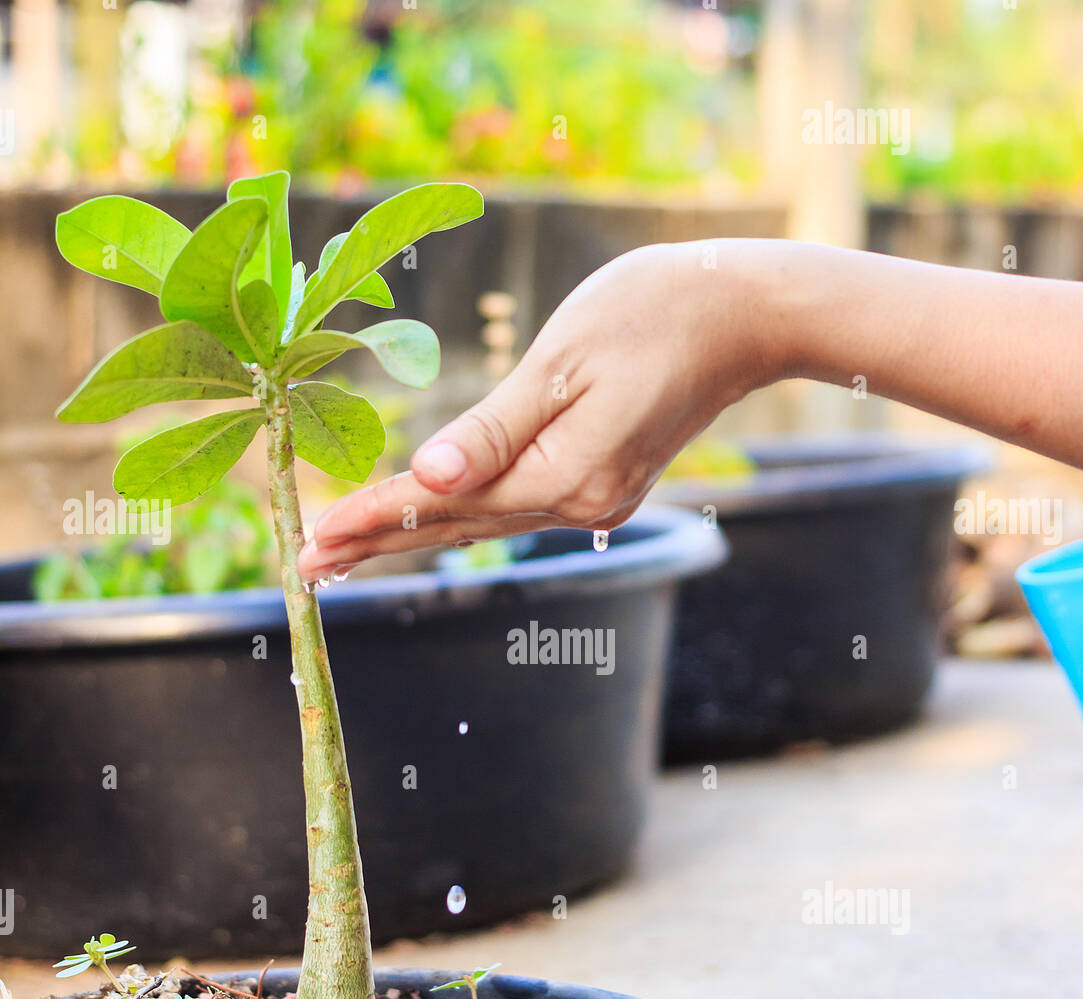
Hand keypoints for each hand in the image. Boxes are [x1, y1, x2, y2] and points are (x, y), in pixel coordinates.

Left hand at [298, 240, 790, 580]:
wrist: (742, 316)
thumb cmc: (654, 313)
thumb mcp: (562, 362)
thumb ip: (491, 429)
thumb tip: (426, 478)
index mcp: (567, 475)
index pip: (447, 505)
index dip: (374, 519)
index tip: (312, 539)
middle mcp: (581, 503)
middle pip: (458, 530)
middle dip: (378, 544)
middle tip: (305, 567)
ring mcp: (595, 502)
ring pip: (482, 525)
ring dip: (411, 537)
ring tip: (346, 552)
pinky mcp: (602, 486)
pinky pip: (511, 510)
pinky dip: (457, 518)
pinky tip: (423, 522)